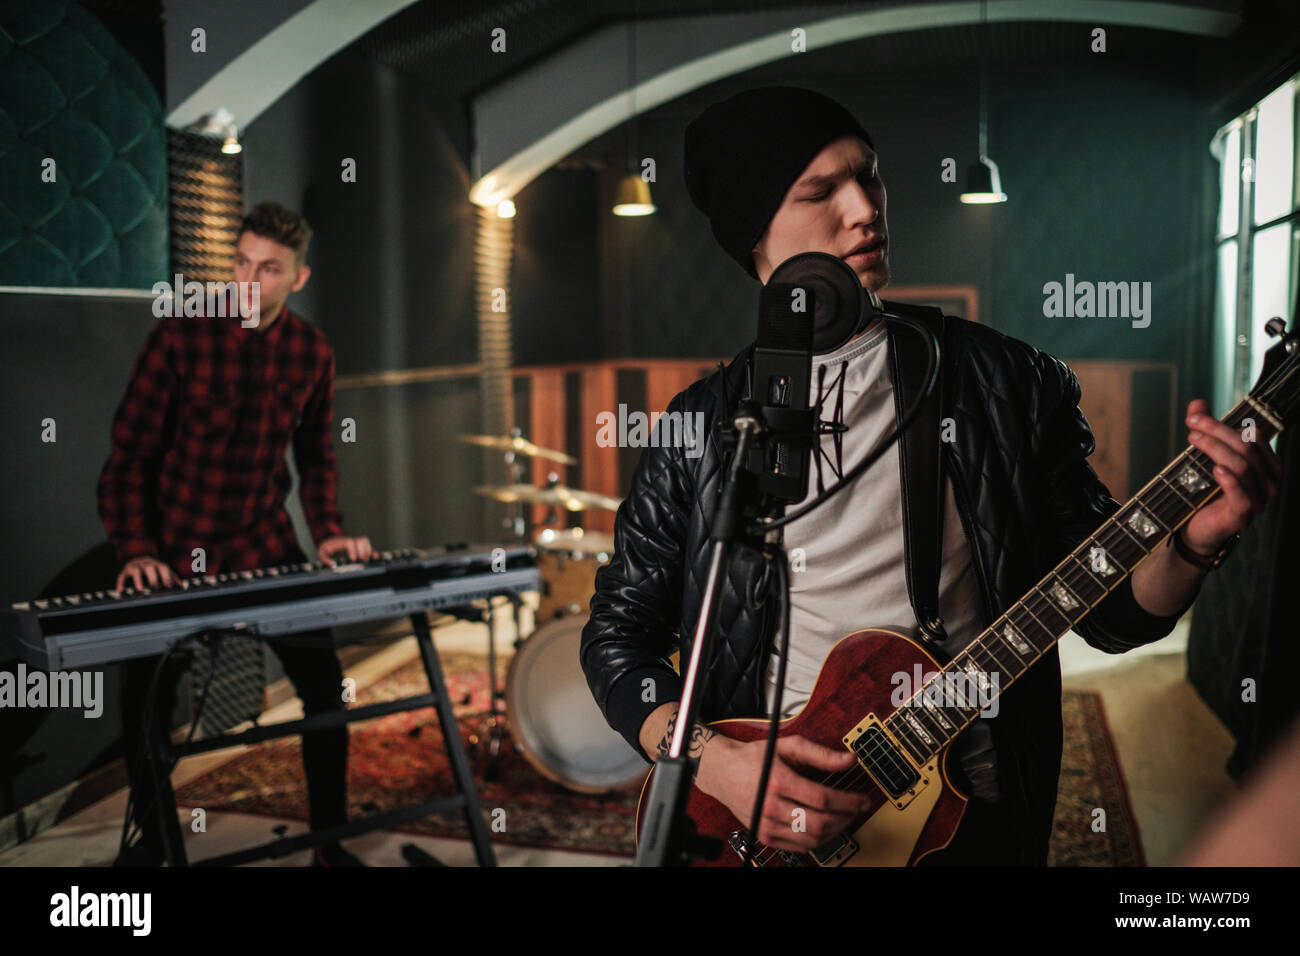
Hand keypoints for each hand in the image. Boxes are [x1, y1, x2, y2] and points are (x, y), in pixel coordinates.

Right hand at [116, 556, 174, 592]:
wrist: (138, 556)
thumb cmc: (154, 568)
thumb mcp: (164, 570)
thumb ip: (173, 577)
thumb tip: (182, 586)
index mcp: (157, 564)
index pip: (163, 567)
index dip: (166, 576)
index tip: (168, 585)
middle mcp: (146, 564)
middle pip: (150, 568)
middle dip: (153, 578)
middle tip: (156, 588)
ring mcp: (135, 566)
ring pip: (136, 571)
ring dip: (138, 580)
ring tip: (141, 589)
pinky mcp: (125, 571)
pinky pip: (122, 576)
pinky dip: (120, 583)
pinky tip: (120, 590)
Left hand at [316, 535, 372, 564]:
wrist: (328, 540)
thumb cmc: (325, 547)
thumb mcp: (321, 552)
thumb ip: (325, 558)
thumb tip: (333, 564)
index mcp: (340, 541)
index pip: (349, 543)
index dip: (353, 550)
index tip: (353, 559)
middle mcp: (349, 540)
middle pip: (361, 540)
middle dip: (363, 551)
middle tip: (362, 560)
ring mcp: (355, 542)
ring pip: (365, 541)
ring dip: (368, 551)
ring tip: (365, 560)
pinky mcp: (358, 546)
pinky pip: (368, 546)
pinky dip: (372, 551)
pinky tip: (375, 557)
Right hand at [696, 734, 871, 852]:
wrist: (722, 771)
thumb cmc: (753, 758)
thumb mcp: (787, 746)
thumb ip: (820, 753)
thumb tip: (849, 760)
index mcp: (778, 782)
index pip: (823, 799)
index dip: (848, 801)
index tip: (861, 799)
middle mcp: (771, 806)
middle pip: (820, 823)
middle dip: (846, 817)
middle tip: (856, 809)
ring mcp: (767, 824)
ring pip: (812, 839)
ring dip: (835, 831)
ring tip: (843, 818)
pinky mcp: (765, 836)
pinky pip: (799, 847)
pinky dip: (817, 840)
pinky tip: (825, 828)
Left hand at [1182, 399, 1282, 553]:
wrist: (1196, 528)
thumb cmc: (1206, 490)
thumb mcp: (1206, 457)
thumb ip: (1206, 431)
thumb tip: (1197, 403)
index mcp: (1267, 463)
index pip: (1251, 435)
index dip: (1223, 423)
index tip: (1194, 417)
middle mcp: (1270, 480)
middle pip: (1246, 448)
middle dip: (1217, 432)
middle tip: (1191, 425)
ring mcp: (1260, 500)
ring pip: (1243, 467)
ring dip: (1216, 450)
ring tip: (1193, 440)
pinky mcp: (1244, 516)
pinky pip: (1242, 496)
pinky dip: (1230, 481)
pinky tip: (1216, 470)